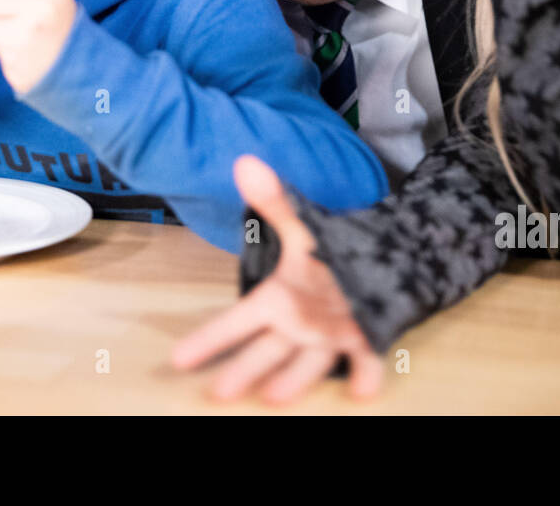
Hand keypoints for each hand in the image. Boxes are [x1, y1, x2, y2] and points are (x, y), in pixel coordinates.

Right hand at [172, 156, 384, 403]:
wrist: (380, 264)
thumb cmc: (330, 254)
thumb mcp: (302, 227)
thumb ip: (274, 201)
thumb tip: (245, 162)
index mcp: (279, 299)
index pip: (238, 321)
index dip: (209, 339)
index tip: (178, 359)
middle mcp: (300, 324)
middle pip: (267, 350)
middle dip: (244, 370)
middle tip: (219, 393)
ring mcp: (331, 335)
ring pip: (308, 361)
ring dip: (294, 378)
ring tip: (274, 396)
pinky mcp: (365, 338)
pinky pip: (365, 361)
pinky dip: (363, 375)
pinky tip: (359, 390)